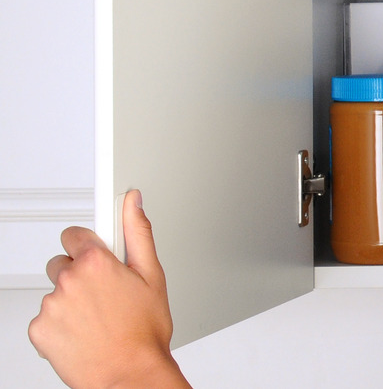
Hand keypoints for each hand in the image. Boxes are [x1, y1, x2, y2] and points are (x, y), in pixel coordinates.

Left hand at [28, 190, 188, 388]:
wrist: (129, 374)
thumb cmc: (144, 331)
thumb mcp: (153, 276)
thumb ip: (138, 232)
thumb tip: (132, 201)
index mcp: (95, 261)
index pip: (75, 234)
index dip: (89, 245)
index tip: (98, 255)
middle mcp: (68, 279)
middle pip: (62, 263)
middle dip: (79, 275)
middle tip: (105, 295)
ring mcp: (51, 305)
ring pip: (56, 293)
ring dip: (71, 302)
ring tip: (98, 320)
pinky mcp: (39, 329)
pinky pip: (46, 319)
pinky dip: (60, 326)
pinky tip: (83, 333)